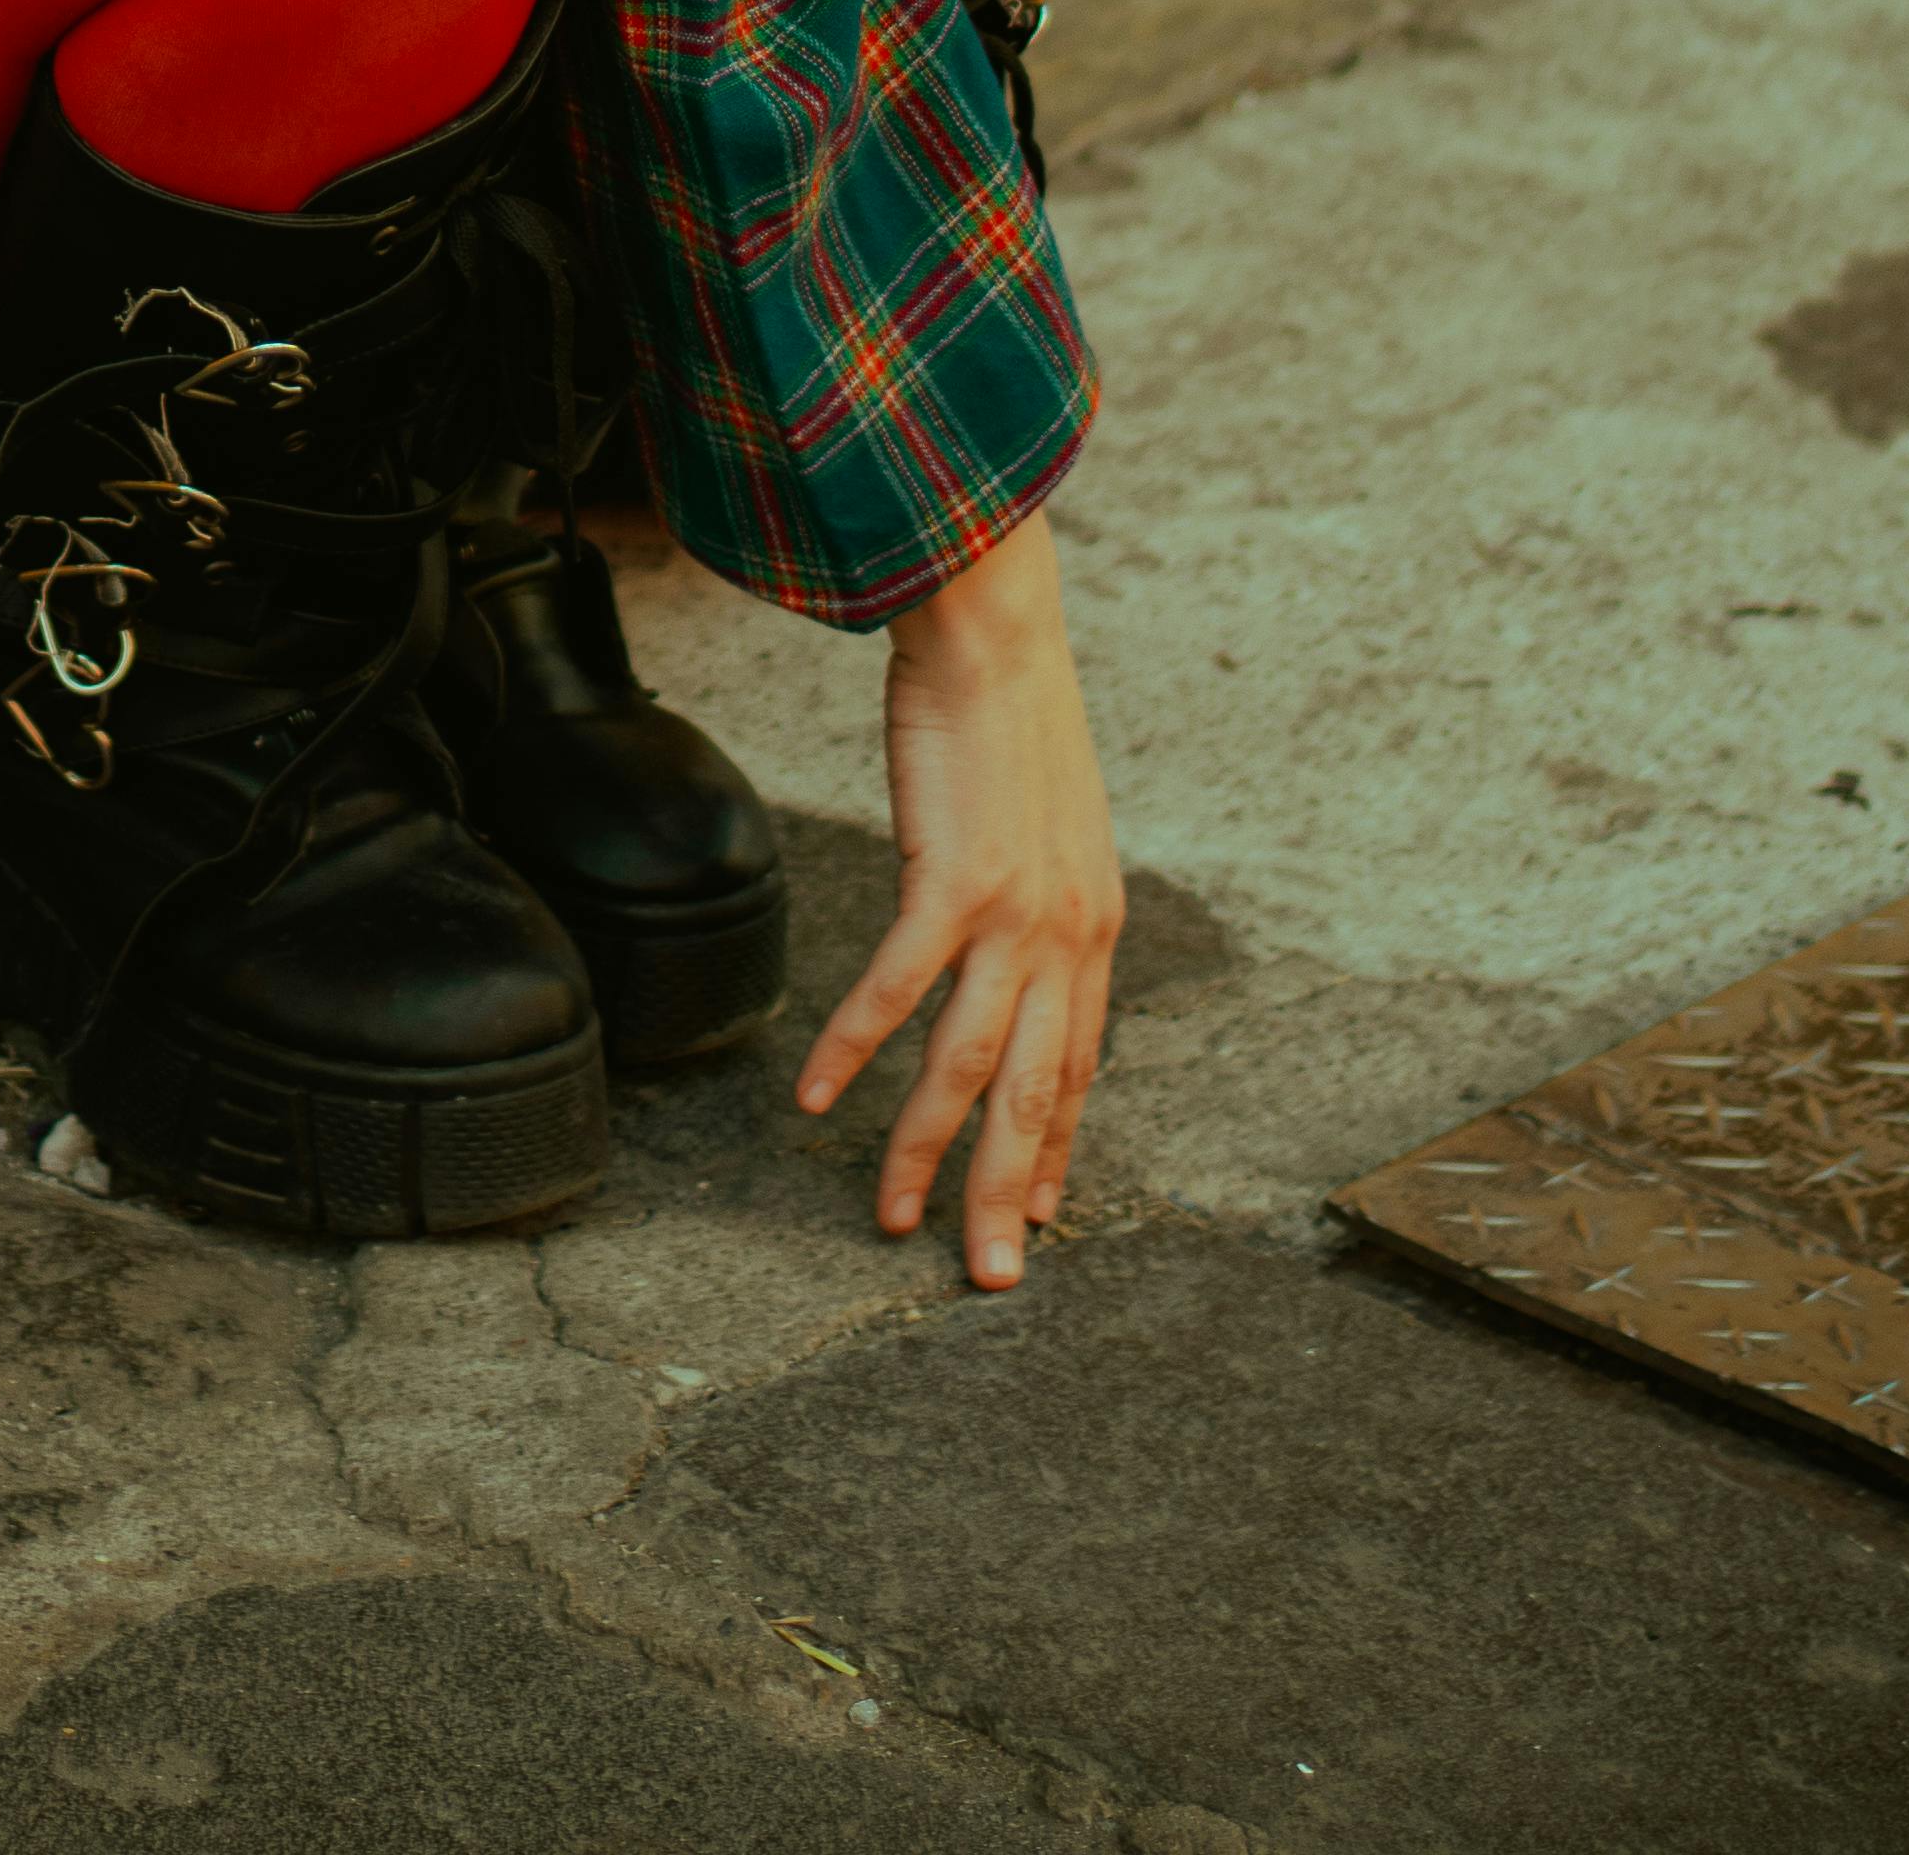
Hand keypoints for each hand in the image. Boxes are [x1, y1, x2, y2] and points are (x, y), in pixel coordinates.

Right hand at [795, 509, 1120, 1290]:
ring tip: (893, 1215)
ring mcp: (1013, 913)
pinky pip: (897, 988)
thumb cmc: (1010, 720)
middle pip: (1036, 1093)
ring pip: (969, 1063)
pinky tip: (815, 1095)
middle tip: (986, 1275)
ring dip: (926, 1148)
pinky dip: (854, 1050)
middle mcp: (1066, 935)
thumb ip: (1043, 899)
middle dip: (1007, 1194)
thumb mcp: (1053, 828)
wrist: (996, 632)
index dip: (1054, 1147)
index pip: (1077, 1067)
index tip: (1033, 1214)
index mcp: (1093, 927)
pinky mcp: (953, 880)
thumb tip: (1022, 951)